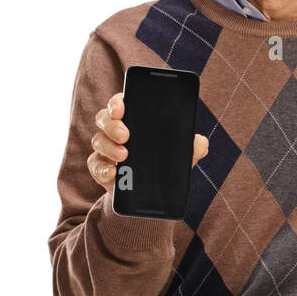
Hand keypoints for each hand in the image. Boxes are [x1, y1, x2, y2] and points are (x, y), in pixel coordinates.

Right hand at [88, 92, 208, 193]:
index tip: (121, 108)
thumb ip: (191, 148)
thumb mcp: (180, 156)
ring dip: (109, 147)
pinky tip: (112, 173)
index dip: (117, 102)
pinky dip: (102, 168)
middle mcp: (115, 130)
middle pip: (104, 119)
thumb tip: (201, 142)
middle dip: (112, 125)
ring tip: (124, 156)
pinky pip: (94, 164)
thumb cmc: (164, 164)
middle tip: (125, 135)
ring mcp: (105, 149)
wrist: (152, 193)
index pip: (121, 103)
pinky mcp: (100, 168)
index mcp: (133, 119)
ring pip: (98, 140)